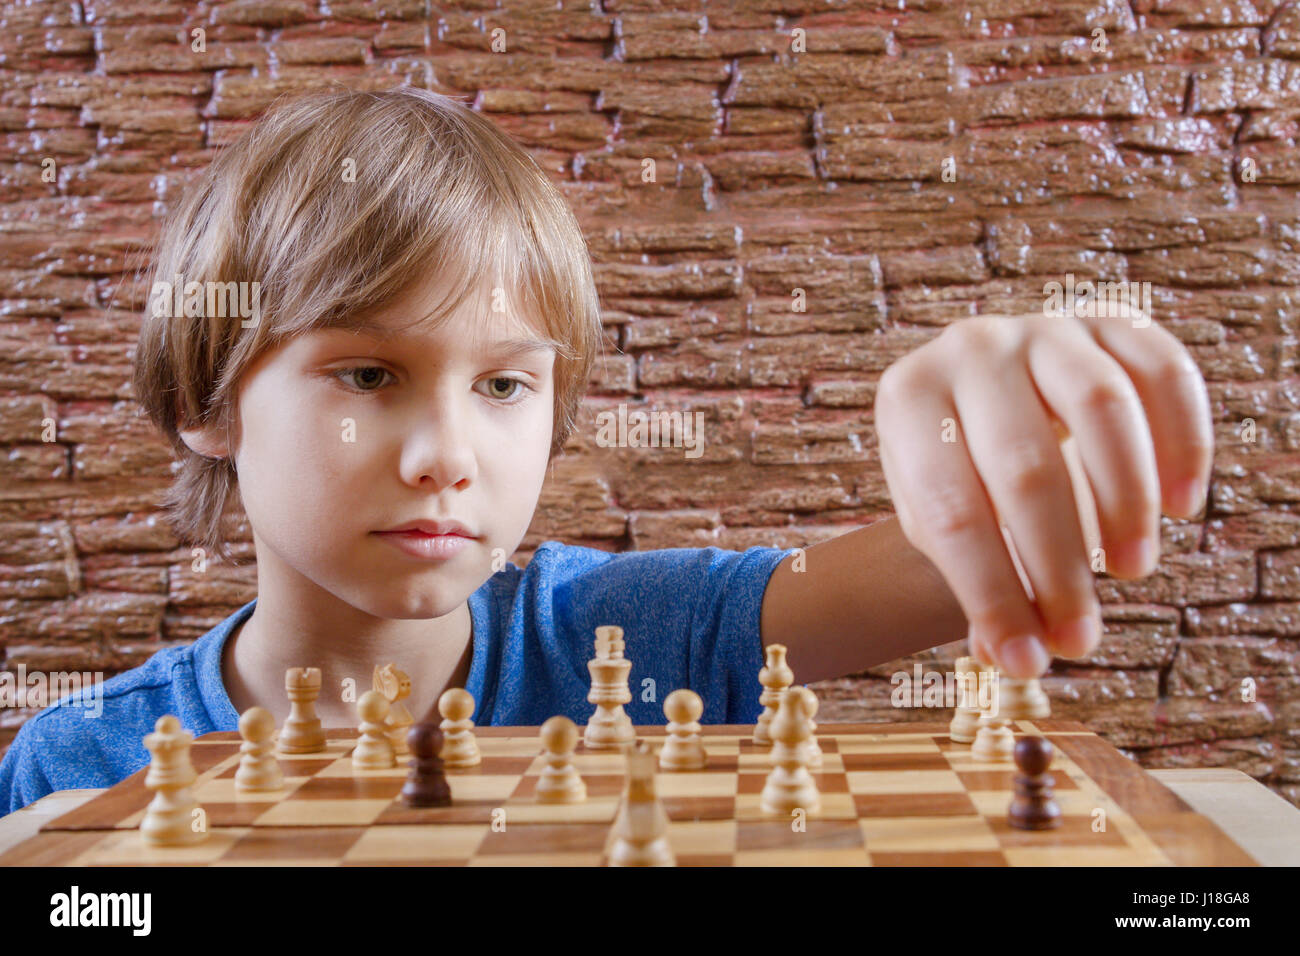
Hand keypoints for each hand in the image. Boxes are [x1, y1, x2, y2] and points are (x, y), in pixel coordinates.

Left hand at [872, 305, 1212, 677]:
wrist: (985, 400)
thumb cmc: (960, 477)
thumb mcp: (943, 527)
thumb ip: (973, 584)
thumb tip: (1009, 656)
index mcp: (908, 398)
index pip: (950, 508)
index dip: (990, 593)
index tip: (1024, 662)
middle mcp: (969, 348)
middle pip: (1024, 466)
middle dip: (1057, 566)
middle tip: (1080, 639)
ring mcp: (1042, 328)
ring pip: (1101, 408)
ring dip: (1125, 501)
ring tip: (1130, 572)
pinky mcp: (1111, 320)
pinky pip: (1164, 372)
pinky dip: (1184, 440)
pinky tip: (1180, 506)